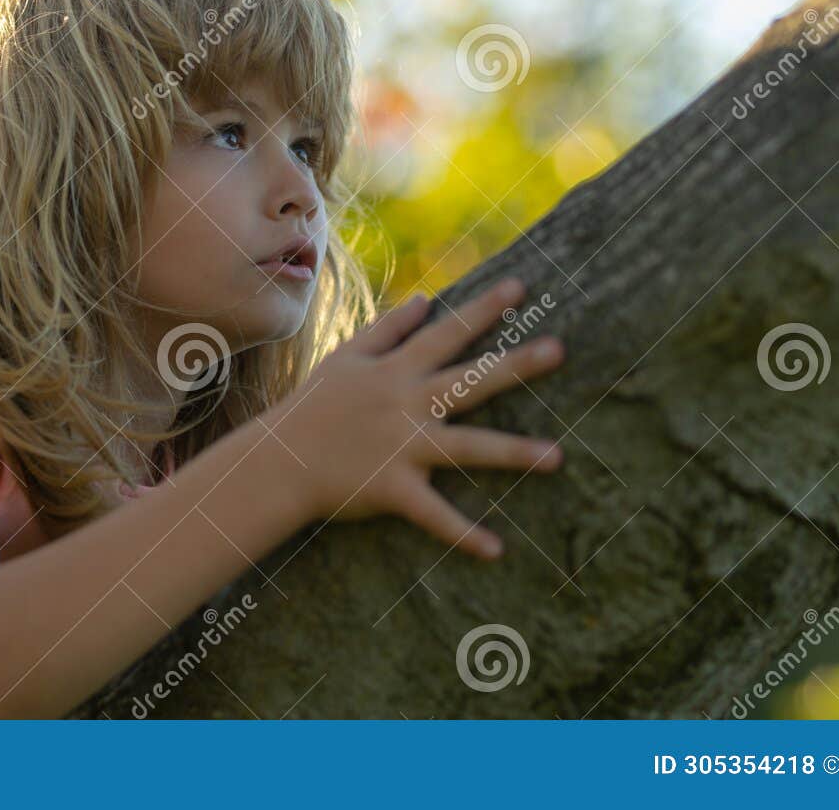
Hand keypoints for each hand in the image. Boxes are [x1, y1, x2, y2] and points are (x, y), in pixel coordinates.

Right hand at [262, 275, 566, 558]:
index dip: (482, 309)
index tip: (521, 288)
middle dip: (516, 364)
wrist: (278, 461)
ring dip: (514, 452)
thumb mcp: (347, 357)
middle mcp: (407, 403)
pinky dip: (463, 534)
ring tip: (559, 458)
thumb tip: (426, 299)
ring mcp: (403, 446)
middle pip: (470, 380)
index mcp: (396, 371)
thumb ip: (389, 329)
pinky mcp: (394, 488)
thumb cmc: (314, 407)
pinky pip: (434, 514)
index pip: (446, 332)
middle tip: (560, 349)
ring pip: (468, 446)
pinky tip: (496, 550)